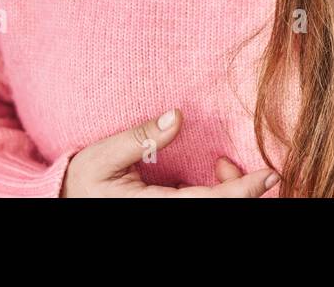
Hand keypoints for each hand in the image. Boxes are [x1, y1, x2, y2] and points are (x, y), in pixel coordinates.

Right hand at [59, 108, 279, 196]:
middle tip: (257, 169)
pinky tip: (217, 175)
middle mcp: (163, 217)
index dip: (243, 191)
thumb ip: (139, 137)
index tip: (269, 174)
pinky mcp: (167, 212)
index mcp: (151, 207)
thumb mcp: (102, 155)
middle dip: (242, 191)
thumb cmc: (81, 180)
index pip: (208, 202)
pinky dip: (218, 194)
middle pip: (218, 209)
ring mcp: (167, 216)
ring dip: (231, 193)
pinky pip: (201, 206)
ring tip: (226, 166)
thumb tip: (176, 115)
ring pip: (213, 208)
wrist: (63, 202)